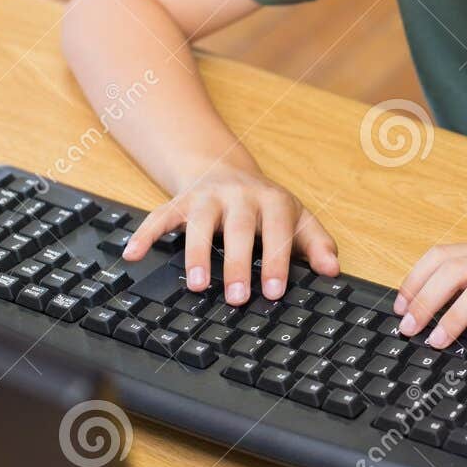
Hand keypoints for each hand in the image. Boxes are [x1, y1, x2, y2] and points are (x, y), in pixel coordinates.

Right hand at [121, 161, 337, 304]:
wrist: (225, 169)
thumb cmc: (265, 207)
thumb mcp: (297, 219)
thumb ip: (316, 244)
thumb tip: (333, 271)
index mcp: (273, 201)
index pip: (279, 230)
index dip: (277, 260)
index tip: (274, 292)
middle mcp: (240, 196)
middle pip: (239, 228)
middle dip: (238, 263)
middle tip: (237, 298)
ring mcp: (208, 197)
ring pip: (200, 223)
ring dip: (196, 254)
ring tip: (196, 285)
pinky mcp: (180, 201)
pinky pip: (160, 216)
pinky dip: (145, 234)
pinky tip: (133, 255)